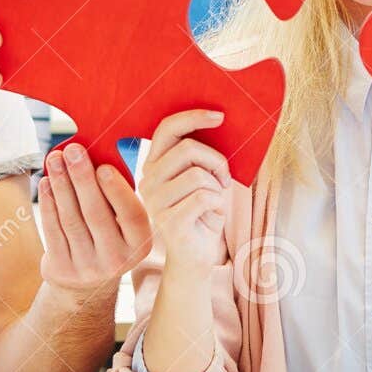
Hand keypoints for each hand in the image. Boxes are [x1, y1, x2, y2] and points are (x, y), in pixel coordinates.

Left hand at [36, 143, 152, 295]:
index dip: (117, 191)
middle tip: (72, 150)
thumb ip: (117, 196)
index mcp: (139, 244)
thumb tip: (95, 158)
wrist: (87, 283)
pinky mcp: (63, 269)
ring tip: (54, 159)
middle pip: (96, 214)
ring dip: (61, 185)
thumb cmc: (108, 235)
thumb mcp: (123, 222)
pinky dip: (48, 203)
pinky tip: (45, 182)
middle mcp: (117, 259)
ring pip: (71, 219)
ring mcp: (88, 267)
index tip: (103, 166)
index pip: (131, 215)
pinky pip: (53, 230)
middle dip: (81, 178)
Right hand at [138, 110, 229, 274]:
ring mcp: (154, 202)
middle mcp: (147, 180)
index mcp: (154, 164)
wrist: (198, 255)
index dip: (193, 118)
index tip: (219, 116)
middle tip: (223, 179)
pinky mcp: (167, 222)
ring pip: (198, 174)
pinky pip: (203, 197)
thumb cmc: (204, 211)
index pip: (167, 129)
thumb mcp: (204, 176)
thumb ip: (201, 154)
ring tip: (214, 200)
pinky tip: (212, 214)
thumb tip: (217, 120)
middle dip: (216, 161)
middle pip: (188, 149)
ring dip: (217, 187)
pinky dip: (218, 203)